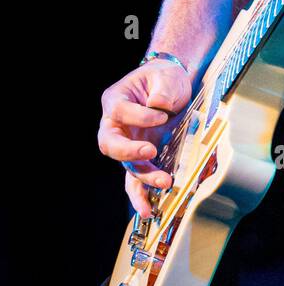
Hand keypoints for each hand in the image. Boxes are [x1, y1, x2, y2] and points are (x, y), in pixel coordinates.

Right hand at [98, 61, 191, 217]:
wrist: (171, 87)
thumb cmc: (163, 79)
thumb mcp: (165, 76)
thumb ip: (162, 88)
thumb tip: (158, 106)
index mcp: (116, 100)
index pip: (120, 111)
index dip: (141, 115)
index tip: (163, 114)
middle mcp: (115, 126)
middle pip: (110, 144)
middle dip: (128, 151)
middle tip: (150, 151)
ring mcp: (127, 144)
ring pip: (125, 166)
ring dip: (143, 177)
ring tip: (163, 183)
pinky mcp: (140, 158)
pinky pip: (136, 179)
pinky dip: (141, 194)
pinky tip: (148, 209)